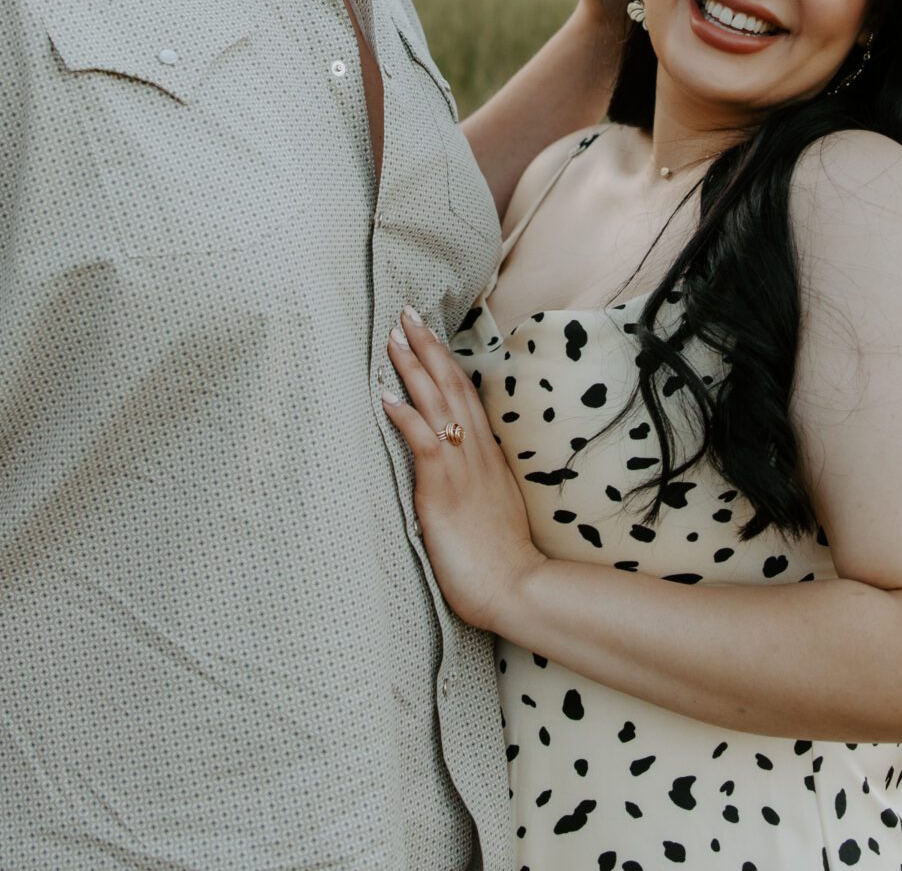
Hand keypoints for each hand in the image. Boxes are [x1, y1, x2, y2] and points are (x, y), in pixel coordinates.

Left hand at [383, 309, 545, 633]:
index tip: (427, 334)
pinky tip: (386, 397)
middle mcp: (476, 453)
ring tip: (393, 338)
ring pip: (437, 404)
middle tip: (406, 314)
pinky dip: (405, 417)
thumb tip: (464, 468)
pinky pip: (425, 443)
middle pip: (451, 387)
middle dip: (428, 348)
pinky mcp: (443, 490)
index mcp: (487, 455)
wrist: (515, 588)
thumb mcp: (495, 506)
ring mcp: (461, 469)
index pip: (466, 395)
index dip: (446, 362)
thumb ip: (480, 481)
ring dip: (413, 368)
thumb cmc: (501, 557)